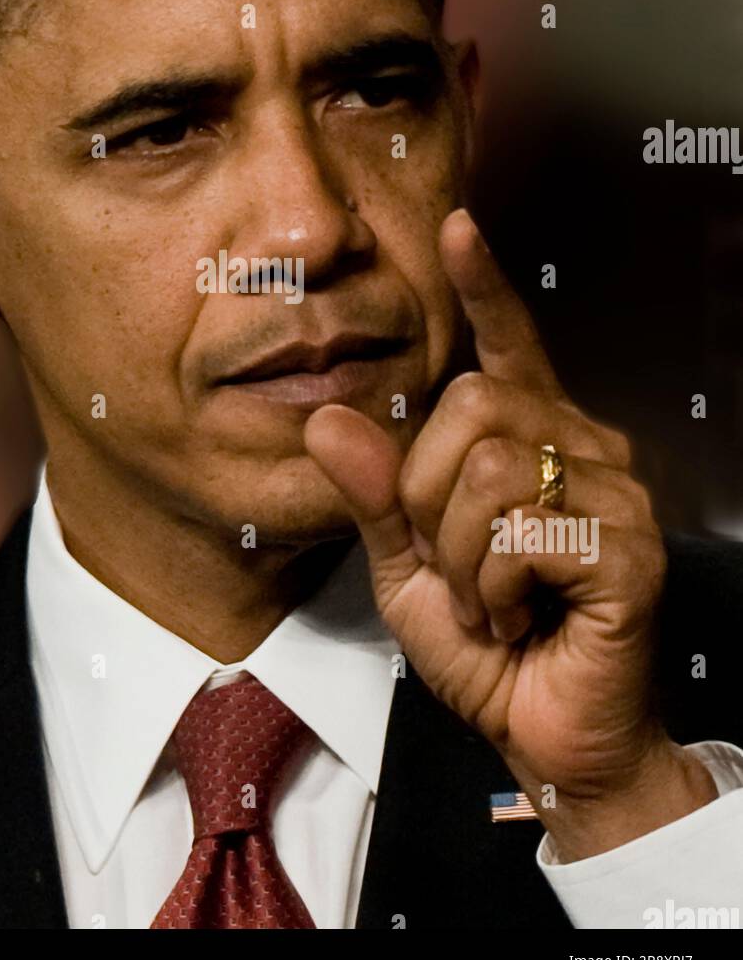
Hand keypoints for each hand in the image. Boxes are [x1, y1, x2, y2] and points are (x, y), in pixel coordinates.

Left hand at [304, 208, 715, 860]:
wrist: (547, 734)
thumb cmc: (488, 648)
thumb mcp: (408, 566)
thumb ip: (376, 493)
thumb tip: (329, 418)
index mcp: (530, 442)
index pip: (507, 347)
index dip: (484, 287)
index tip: (458, 225)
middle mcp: (582, 447)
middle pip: (469, 408)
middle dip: (428, 499)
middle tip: (457, 571)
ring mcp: (614, 492)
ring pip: (487, 469)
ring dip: (459, 557)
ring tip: (490, 602)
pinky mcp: (629, 545)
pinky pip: (521, 531)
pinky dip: (491, 590)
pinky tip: (518, 621)